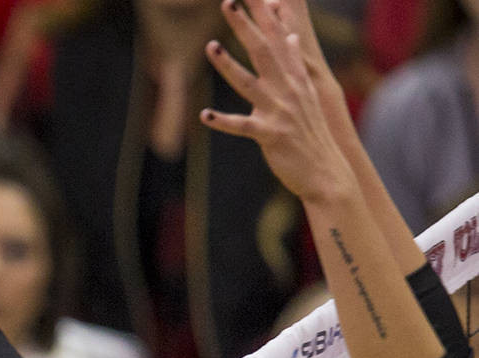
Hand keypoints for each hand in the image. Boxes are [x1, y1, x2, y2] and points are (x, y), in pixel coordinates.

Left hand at [201, 0, 353, 202]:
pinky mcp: (269, 135)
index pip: (279, 39)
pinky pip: (242, 126)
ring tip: (210, 46)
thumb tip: (291, 37)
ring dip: (228, 65)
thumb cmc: (309, 132)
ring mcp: (279, 111)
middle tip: (228, 2)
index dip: (267, 15)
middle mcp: (287, 89)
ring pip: (248, 83)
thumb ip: (294, 65)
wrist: (325, 170)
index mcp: (294, 78)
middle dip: (245, 26)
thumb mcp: (305, 93)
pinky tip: (204, 115)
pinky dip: (223, 121)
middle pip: (263, 51)